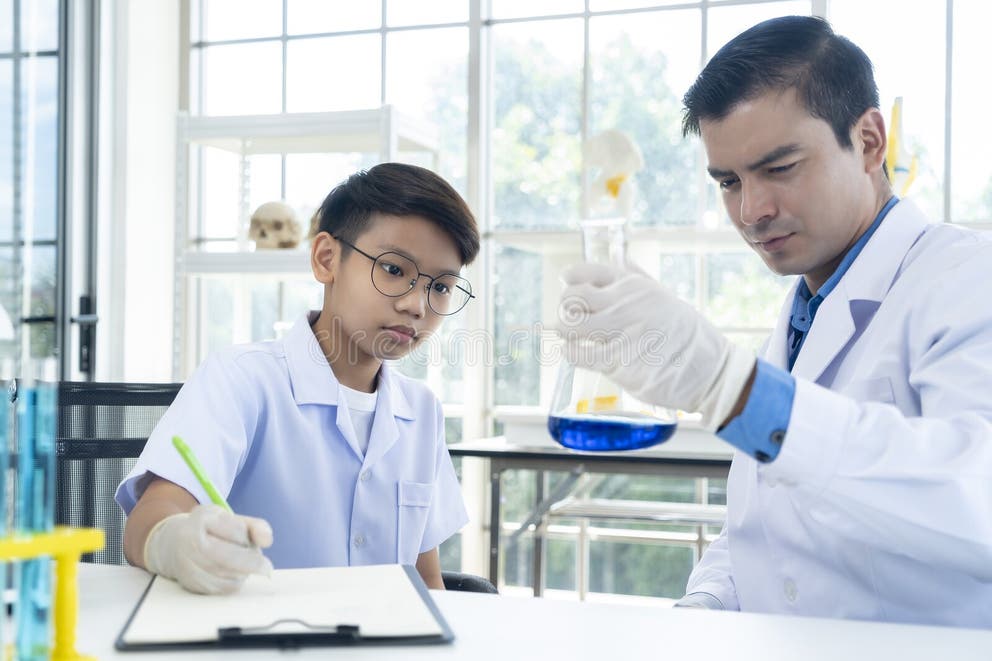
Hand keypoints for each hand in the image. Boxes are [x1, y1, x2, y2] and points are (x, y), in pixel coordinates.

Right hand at [143, 504, 273, 593]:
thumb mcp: (232, 520)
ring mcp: (187, 563)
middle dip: (251, 563)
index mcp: (202, 518)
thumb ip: (255, 527)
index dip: (247, 538)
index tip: (253, 541)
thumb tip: (268, 541)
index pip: (235, 531)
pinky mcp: (190, 583)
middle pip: (226, 557)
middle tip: (266, 568)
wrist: (176, 545)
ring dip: (242, 573)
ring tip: (246, 567)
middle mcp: (190, 541)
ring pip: (223, 576)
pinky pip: (218, 589)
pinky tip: (235, 576)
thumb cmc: (211, 531)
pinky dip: (233, 584)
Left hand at [557, 262, 754, 430]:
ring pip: (569, 325)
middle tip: (573, 321)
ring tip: (574, 339)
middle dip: (566, 310)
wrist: (710, 370)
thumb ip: (639, 279)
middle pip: (571, 297)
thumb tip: (621, 258)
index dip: (571, 280)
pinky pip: (578, 353)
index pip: (586, 272)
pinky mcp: (618, 360)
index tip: (572, 291)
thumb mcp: (665, 298)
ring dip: (566, 332)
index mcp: (634, 286)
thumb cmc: (687, 336)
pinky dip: (571, 353)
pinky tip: (577, 353)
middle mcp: (625, 303)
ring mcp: (620, 331)